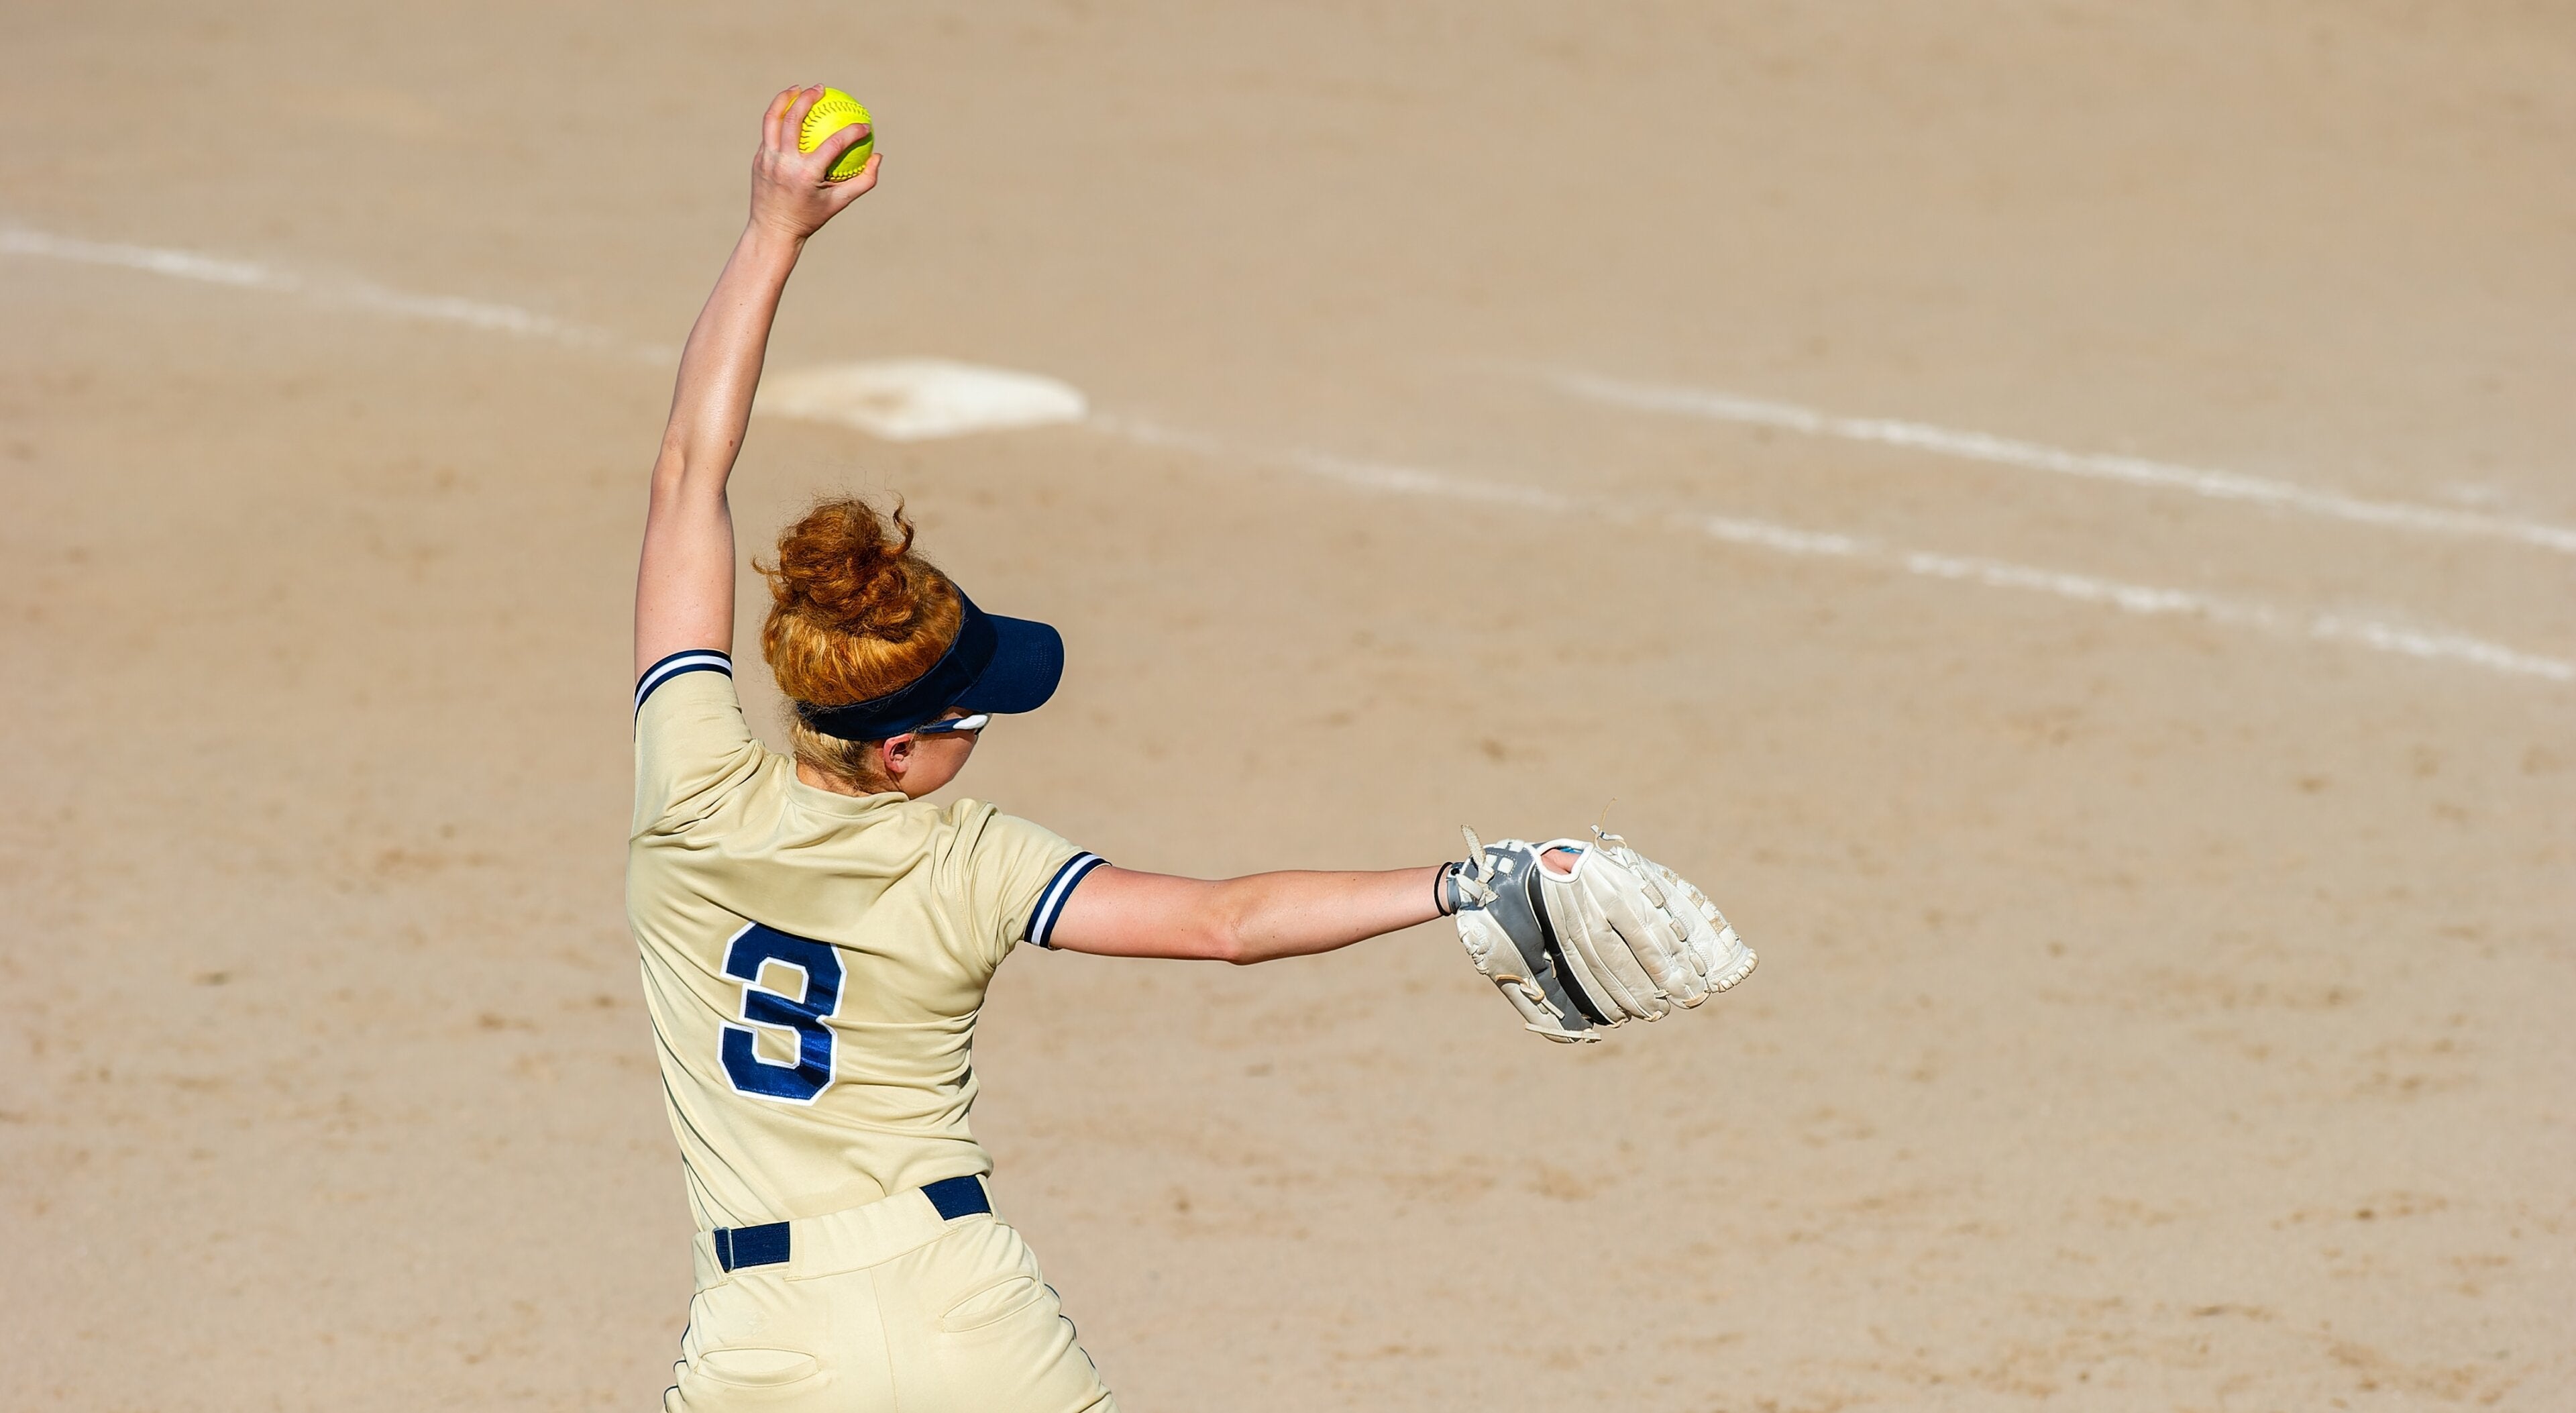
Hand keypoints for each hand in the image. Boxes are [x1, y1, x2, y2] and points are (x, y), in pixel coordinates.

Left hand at [748, 85, 879, 240]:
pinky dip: (779, 118)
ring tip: (797, 88)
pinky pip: (769, 132)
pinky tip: (789, 112)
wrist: (774, 230)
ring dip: (785, 99)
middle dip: (807, 98)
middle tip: (821, 88)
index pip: (833, 144)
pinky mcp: (759, 159)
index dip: (852, 132)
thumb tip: (878, 157)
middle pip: (793, 119)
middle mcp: (784, 163)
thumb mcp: (839, 203)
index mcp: (806, 174)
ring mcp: (768, 160)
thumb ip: (863, 181)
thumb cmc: (811, 216)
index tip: (864, 125)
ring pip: (773, 119)